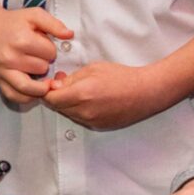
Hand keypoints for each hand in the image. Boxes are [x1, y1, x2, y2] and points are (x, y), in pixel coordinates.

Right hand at [0, 6, 71, 104]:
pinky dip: (26, 96)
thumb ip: (54, 24)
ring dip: (39, 82)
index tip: (43, 45)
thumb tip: (69, 35)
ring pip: (31, 88)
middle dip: (44, 63)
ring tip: (42, 76)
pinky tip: (32, 88)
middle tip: (38, 56)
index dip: (51, 49)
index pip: (50, 54)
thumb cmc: (11, 22)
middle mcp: (10, 58)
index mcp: (21, 40)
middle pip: (42, 70)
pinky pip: (15, 97)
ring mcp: (3, 71)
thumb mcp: (34, 15)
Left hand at [43, 62, 161, 130]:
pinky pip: (81, 119)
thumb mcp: (94, 68)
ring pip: (69, 114)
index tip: (51, 84)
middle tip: (66, 85)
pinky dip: (80, 111)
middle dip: (58, 97)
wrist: (146, 92)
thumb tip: (55, 85)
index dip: (48, 91)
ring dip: (69, 104)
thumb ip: (71, 78)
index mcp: (81, 94)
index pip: (50, 98)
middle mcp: (84, 111)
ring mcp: (92, 121)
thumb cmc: (123, 77)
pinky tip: (93, 100)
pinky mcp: (99, 126)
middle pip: (58, 108)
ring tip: (83, 92)